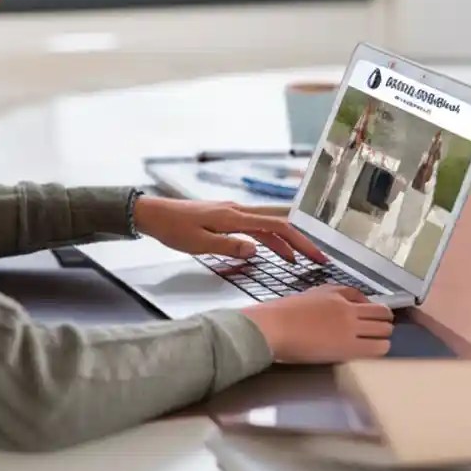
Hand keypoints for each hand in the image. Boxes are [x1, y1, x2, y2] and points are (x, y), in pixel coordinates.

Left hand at [134, 196, 325, 263]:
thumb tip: (256, 251)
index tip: (314, 256)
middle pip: (280, 222)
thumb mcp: (199, 244)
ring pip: (269, 224)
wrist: (153, 213)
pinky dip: (270, 238)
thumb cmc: (172, 229)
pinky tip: (273, 250)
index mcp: (234, 217)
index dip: (299, 241)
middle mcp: (239, 210)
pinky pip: (257, 226)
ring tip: (298, 260)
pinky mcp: (228, 216)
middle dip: (301, 239)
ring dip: (286, 241)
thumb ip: (229, 247)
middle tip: (317, 257)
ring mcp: (234, 211)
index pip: (277, 227)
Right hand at [241, 285, 393, 361]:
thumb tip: (349, 305)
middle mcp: (349, 310)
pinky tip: (372, 352)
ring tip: (376, 343)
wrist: (274, 327)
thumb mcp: (312, 294)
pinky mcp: (348, 347)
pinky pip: (377, 348)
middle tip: (378, 331)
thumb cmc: (284, 313)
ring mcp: (350, 328)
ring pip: (384, 330)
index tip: (374, 319)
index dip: (376, 311)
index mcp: (339, 296)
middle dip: (384, 322)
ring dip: (384, 336)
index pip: (369, 300)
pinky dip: (380, 349)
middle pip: (383, 314)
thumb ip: (332, 297)